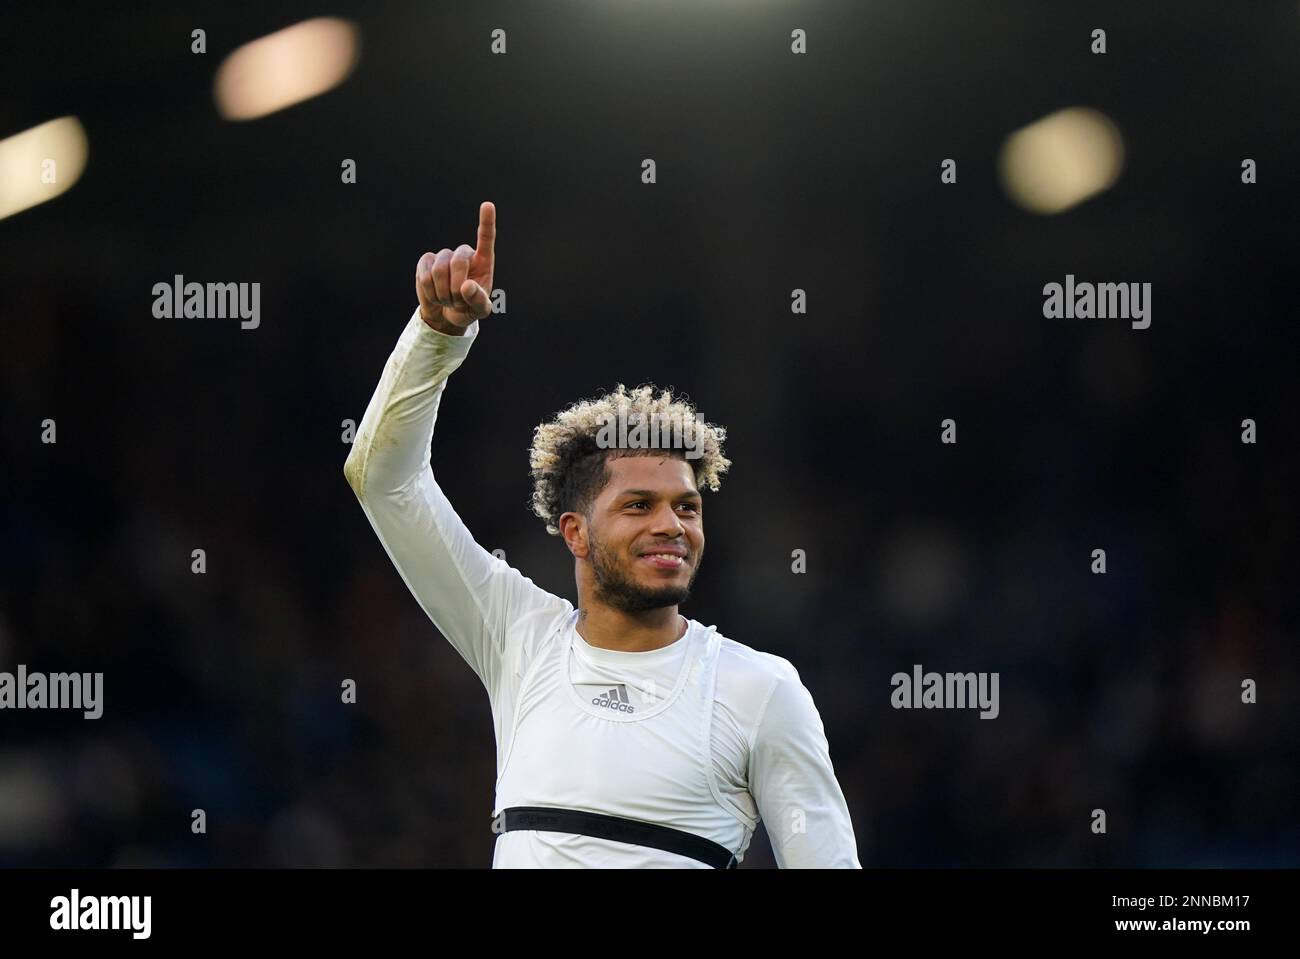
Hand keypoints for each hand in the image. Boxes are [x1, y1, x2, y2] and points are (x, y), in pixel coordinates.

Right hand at [416, 201, 495, 333]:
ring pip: (439, 271)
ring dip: (443, 293)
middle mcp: (463, 254)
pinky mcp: (426, 262)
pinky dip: (430, 292)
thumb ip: (478, 300)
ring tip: (447, 300)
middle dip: (456, 288)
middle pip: (458, 261)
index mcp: (482, 261)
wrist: (446, 315)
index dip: (486, 222)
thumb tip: (466, 285)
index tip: (488, 205)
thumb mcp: (480, 311)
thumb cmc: (468, 309)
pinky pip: (425, 276)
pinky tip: (435, 295)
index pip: (486, 238)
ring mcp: (443, 256)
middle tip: (458, 302)